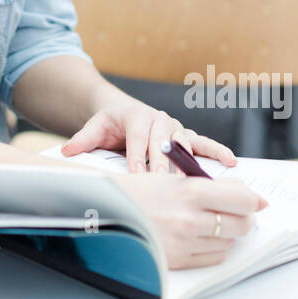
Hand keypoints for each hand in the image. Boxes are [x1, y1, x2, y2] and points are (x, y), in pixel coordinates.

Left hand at [61, 90, 236, 173]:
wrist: (123, 113)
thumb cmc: (109, 125)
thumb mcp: (94, 129)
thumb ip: (82, 140)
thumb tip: (67, 151)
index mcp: (136, 116)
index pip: (138, 139)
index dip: (138, 158)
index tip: (138, 177)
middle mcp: (158, 119)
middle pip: (163, 143)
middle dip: (164, 164)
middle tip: (166, 184)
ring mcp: (174, 127)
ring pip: (184, 144)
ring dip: (190, 162)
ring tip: (196, 182)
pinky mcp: (186, 136)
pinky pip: (204, 143)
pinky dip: (217, 151)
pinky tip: (231, 162)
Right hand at [115, 173, 267, 269]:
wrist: (101, 213)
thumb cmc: (135, 192)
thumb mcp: (173, 179)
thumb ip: (212, 187)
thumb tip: (251, 198)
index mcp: (189, 192)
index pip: (243, 200)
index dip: (251, 200)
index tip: (252, 200)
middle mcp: (190, 219)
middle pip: (241, 223)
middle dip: (242, 217)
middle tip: (231, 211)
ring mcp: (185, 243)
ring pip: (229, 242)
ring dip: (226, 232)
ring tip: (207, 221)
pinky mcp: (178, 261)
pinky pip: (213, 258)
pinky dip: (213, 248)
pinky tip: (199, 236)